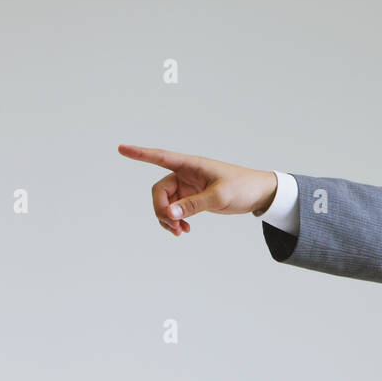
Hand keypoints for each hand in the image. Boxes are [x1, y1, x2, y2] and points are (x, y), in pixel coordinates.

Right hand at [118, 144, 277, 236]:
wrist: (260, 194)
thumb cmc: (243, 187)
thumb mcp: (219, 196)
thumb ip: (192, 205)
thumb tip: (168, 214)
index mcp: (191, 165)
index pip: (160, 157)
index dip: (140, 154)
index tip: (121, 148)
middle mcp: (186, 174)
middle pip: (159, 191)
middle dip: (161, 210)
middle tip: (173, 227)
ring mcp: (188, 186)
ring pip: (165, 203)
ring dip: (167, 218)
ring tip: (179, 232)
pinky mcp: (192, 198)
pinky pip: (174, 209)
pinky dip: (174, 220)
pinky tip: (184, 230)